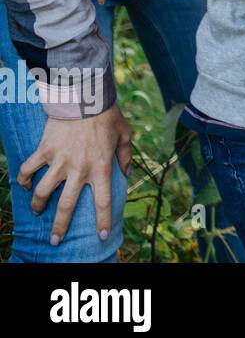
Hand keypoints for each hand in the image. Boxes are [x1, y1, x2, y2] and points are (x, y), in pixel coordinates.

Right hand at [19, 105, 131, 245]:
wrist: (86, 97)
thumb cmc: (108, 115)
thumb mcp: (125, 134)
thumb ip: (126, 155)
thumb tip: (127, 172)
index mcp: (101, 168)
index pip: (102, 201)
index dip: (102, 221)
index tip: (100, 236)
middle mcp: (79, 169)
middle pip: (67, 206)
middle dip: (60, 226)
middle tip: (55, 240)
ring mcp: (59, 161)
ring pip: (43, 192)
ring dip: (38, 205)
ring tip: (38, 211)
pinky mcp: (45, 151)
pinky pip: (29, 169)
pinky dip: (24, 179)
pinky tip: (25, 185)